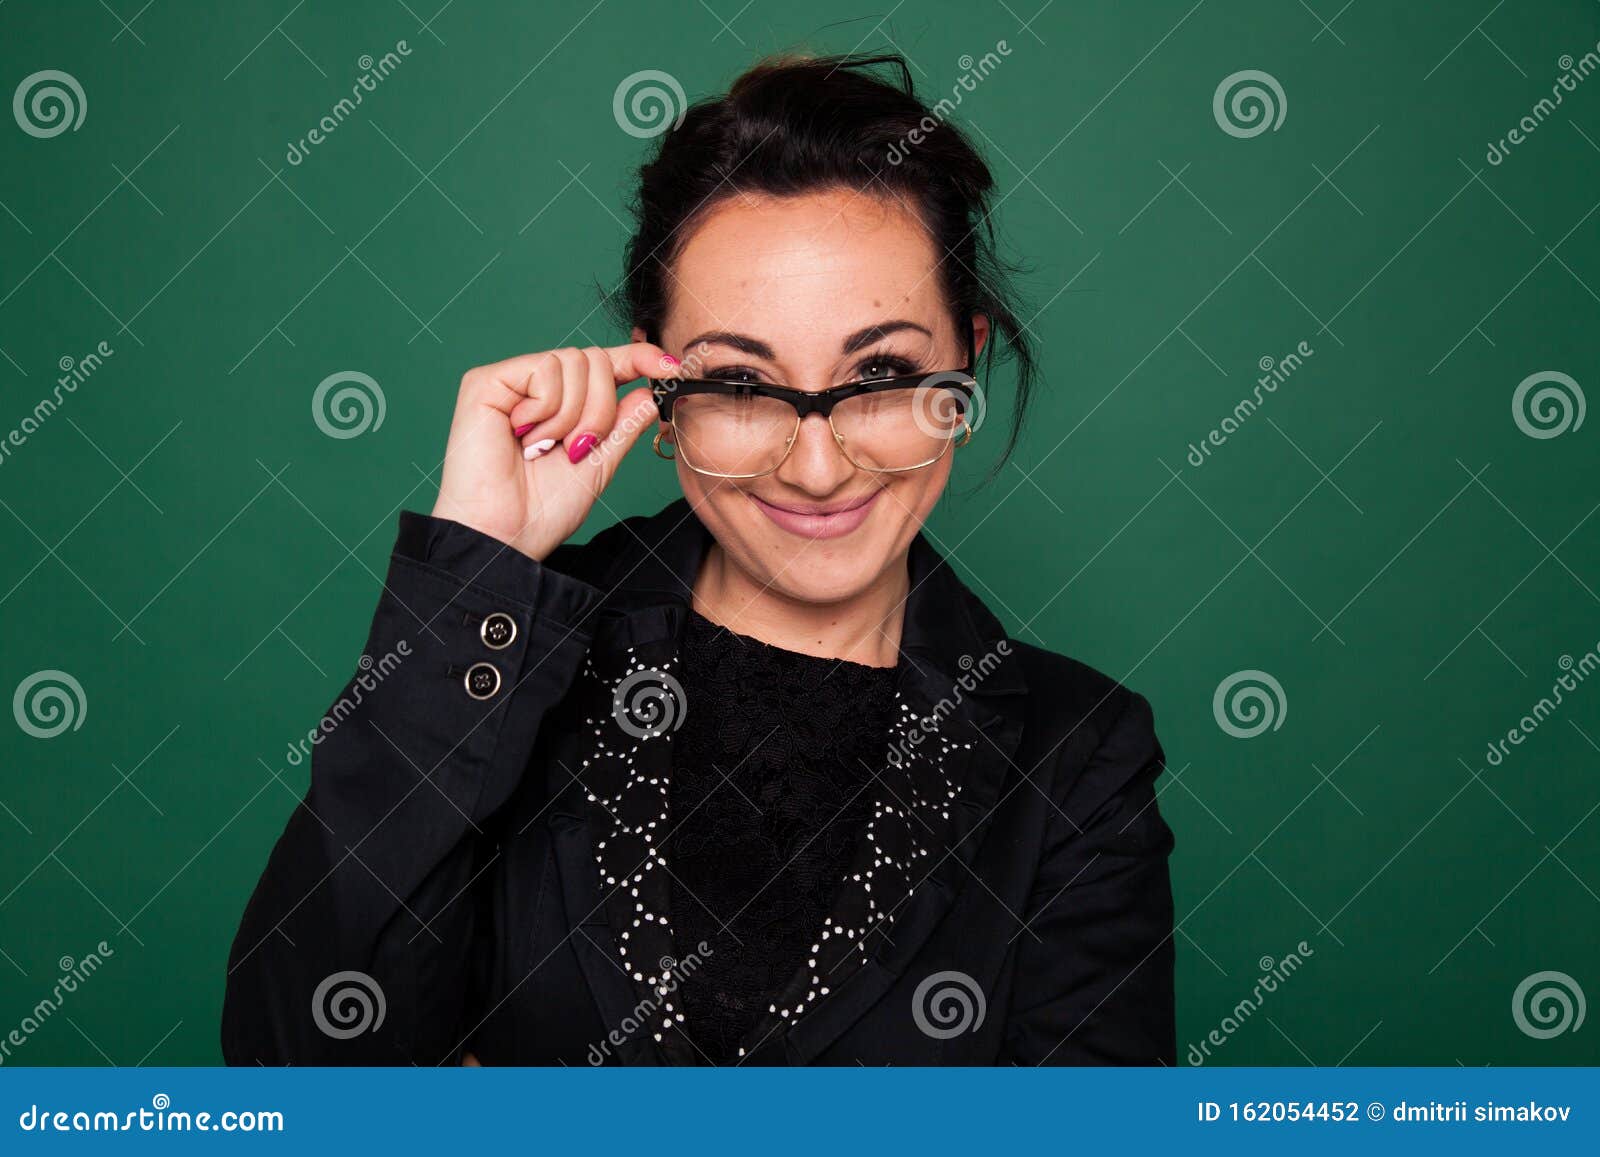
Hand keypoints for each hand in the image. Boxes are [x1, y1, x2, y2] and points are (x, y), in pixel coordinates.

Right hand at [431, 344, 674, 560]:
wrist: (505, 536)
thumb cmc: (543, 509)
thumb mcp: (599, 463)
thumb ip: (623, 424)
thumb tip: (649, 390)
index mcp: (561, 405)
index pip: (604, 367)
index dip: (639, 358)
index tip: (671, 367)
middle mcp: (534, 388)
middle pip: (595, 359)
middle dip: (600, 409)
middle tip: (577, 447)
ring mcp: (510, 382)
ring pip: (574, 361)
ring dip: (573, 415)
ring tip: (544, 448)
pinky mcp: (486, 381)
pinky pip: (545, 369)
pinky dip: (548, 408)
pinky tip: (524, 437)